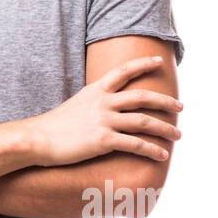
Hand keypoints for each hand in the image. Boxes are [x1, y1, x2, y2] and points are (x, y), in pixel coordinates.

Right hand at [26, 55, 181, 166]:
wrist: (38, 139)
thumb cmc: (54, 126)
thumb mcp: (75, 105)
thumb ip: (93, 103)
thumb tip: (106, 107)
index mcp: (95, 90)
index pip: (124, 71)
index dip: (143, 64)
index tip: (158, 62)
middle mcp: (103, 102)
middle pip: (142, 96)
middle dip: (165, 101)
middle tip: (180, 106)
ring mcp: (104, 120)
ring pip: (144, 121)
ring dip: (165, 128)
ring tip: (177, 134)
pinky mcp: (104, 140)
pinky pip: (135, 144)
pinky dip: (152, 150)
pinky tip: (162, 155)